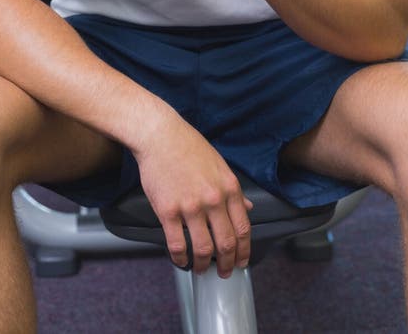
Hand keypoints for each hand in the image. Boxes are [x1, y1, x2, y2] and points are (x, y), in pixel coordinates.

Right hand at [134, 106, 252, 276]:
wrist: (160, 135)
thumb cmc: (189, 147)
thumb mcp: (219, 165)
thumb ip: (233, 190)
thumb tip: (247, 207)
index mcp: (229, 187)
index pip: (243, 228)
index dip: (244, 251)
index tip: (241, 261)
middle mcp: (213, 199)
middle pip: (226, 243)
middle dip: (227, 264)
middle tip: (223, 272)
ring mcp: (190, 206)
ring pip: (203, 249)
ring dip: (203, 265)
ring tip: (201, 269)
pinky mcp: (168, 211)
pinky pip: (177, 245)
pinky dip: (181, 259)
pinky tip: (181, 261)